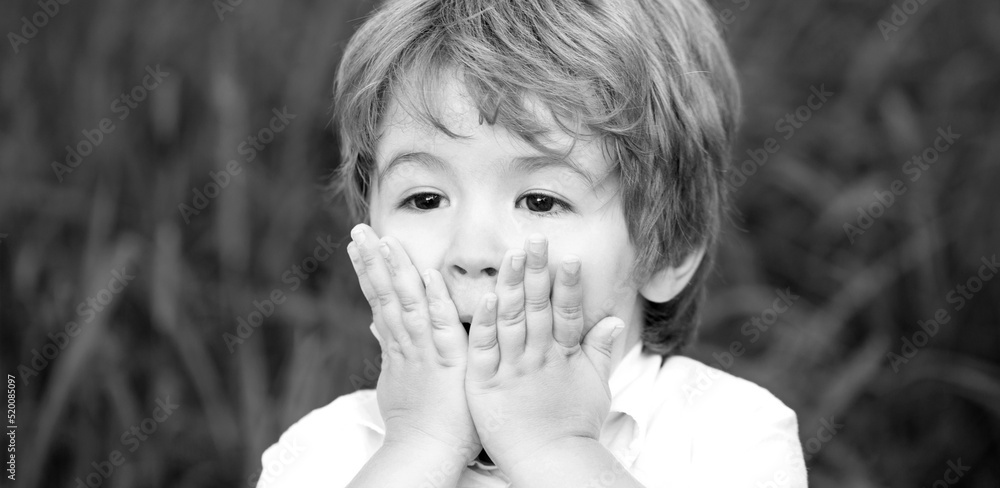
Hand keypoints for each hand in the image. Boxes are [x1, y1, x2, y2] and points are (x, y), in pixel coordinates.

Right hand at [346, 223, 480, 464]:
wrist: (427, 453)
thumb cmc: (420, 423)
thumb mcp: (396, 382)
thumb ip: (389, 350)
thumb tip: (375, 326)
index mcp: (399, 347)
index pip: (381, 300)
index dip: (369, 271)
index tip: (359, 244)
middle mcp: (407, 345)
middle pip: (386, 295)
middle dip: (372, 261)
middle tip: (359, 229)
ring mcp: (425, 352)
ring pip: (408, 303)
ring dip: (396, 271)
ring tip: (383, 240)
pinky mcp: (449, 361)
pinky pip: (441, 326)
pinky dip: (436, 300)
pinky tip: (429, 275)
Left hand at [464, 234, 624, 472]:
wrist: (549, 463)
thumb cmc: (572, 426)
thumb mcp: (595, 386)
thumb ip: (599, 350)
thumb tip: (612, 318)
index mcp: (564, 356)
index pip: (566, 312)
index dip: (567, 285)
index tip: (567, 257)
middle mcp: (539, 358)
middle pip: (538, 308)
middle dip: (537, 271)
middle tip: (535, 238)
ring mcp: (511, 370)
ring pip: (511, 320)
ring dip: (512, 285)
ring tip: (512, 255)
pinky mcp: (485, 384)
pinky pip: (484, 349)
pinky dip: (485, 323)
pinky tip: (488, 297)